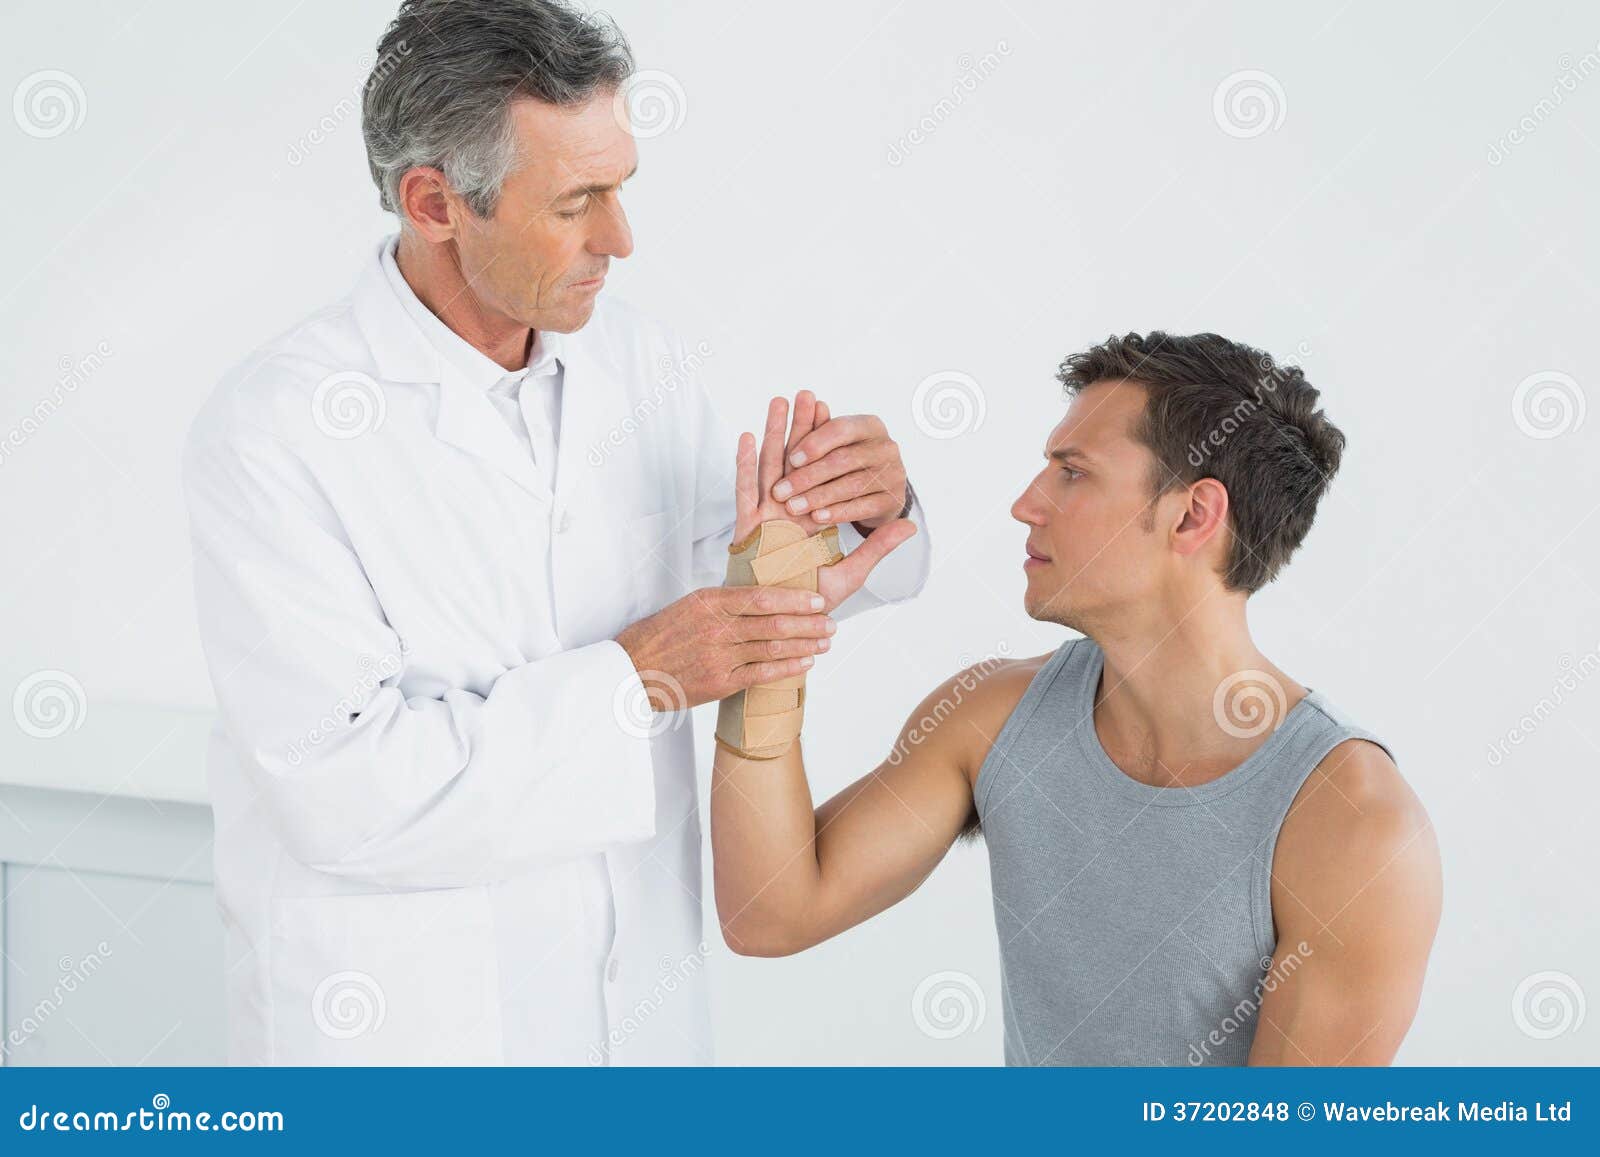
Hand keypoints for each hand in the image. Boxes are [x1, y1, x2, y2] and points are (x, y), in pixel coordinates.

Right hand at [615, 585, 835, 710]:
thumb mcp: (690, 605)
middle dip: (809, 623)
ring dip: (805, 645)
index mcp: (710, 601)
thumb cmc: (662, 635)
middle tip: (831, 622)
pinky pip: (762, 673)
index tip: (816, 600)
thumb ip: (725, 601)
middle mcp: (717, 627)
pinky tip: (806, 662)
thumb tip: (763, 597)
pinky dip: (788, 667)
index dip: (794, 599)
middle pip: (774, 623)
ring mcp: (719, 656)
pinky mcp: (720, 682)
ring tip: (825, 642)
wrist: (632, 669)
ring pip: (773, 648)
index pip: (762, 597)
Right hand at [736, 393, 916, 613]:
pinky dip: (746, 464)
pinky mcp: (747, 528)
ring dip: (775, 434)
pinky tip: (748, 436)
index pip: (818, 469)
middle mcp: (786, 511)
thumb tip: (910, 527)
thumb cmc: (809, 602)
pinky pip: (745, 491)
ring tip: (779, 401)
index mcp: (809, 516)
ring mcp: (764, 517)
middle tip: (807, 393)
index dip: (823, 440)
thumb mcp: (850, 572)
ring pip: (770, 466)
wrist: (781, 623)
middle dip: (800, 426)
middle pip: (792, 459)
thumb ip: (877, 547)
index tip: (831, 410)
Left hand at [769, 396, 908, 530]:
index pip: (840, 429)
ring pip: (851, 485)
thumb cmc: (849, 462)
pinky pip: (862, 507)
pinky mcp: (893, 500)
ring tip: (793, 506)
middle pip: (843, 460)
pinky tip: (817, 516)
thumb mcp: (836, 444)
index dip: (814, 443)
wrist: (880, 491)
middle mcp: (886, 447)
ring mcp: (893, 474)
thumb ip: (819, 429)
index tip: (791, 458)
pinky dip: (837, 512)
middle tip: (781, 491)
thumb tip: (805, 400)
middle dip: (808, 476)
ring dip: (818, 497)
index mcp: (870, 425)